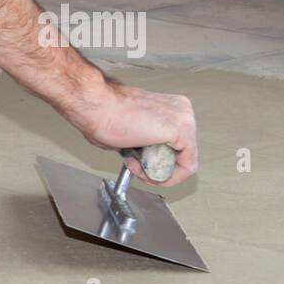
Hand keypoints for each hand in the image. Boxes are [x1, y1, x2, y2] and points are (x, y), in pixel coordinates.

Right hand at [68, 80, 197, 185]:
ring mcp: (185, 119)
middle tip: (136, 165)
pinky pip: (187, 166)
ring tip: (137, 166)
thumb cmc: (103, 114)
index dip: (155, 159)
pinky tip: (145, 171)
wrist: (96, 106)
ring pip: (186, 161)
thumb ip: (143, 143)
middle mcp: (182, 111)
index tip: (136, 160)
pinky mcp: (181, 131)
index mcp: (170, 107)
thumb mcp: (130, 131)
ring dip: (159, 172)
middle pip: (182, 153)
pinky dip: (167, 176)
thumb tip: (142, 155)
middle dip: (156, 166)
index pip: (177, 144)